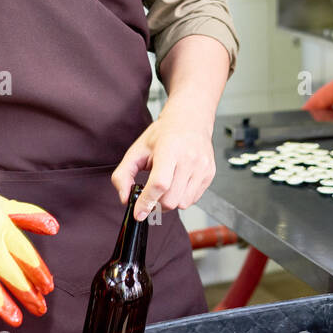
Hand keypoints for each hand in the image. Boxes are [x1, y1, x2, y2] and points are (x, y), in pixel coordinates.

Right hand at [0, 165, 57, 325]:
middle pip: (11, 274)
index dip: (38, 272)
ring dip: (5, 306)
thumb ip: (27, 215)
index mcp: (0, 227)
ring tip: (17, 319)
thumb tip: (53, 226)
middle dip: (28, 294)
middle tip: (39, 308)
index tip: (47, 286)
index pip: (25, 254)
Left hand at [112, 103, 215, 220]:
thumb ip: (123, 174)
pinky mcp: (209, 174)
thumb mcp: (137, 149)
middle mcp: (189, 158)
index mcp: (169, 149)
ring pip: (183, 203)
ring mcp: (202, 167)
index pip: (160, 183)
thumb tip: (125, 198)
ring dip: (170, 201)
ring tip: (166, 185)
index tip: (139, 212)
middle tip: (151, 194)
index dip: (147, 201)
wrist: (189, 120)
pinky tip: (178, 182)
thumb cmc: (163, 134)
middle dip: (157, 203)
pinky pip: (193, 199)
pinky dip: (182, 197)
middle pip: (171, 199)